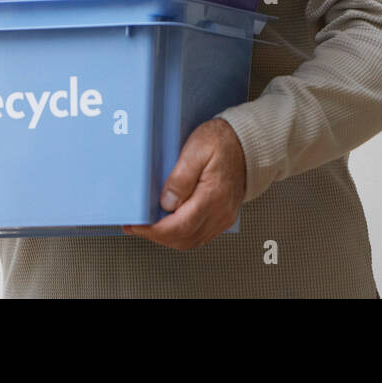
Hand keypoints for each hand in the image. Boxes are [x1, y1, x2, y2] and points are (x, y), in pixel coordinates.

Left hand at [123, 118, 246, 249]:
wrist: (245, 142)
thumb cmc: (222, 141)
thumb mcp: (197, 149)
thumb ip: (180, 177)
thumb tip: (165, 203)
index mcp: (212, 196)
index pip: (178, 227)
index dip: (153, 231)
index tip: (136, 225)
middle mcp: (220, 211)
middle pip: (182, 239)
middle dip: (156, 236)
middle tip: (138, 225)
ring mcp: (223, 216)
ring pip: (190, 241)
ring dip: (168, 237)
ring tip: (151, 224)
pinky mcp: (224, 216)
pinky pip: (200, 235)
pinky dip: (182, 234)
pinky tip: (170, 223)